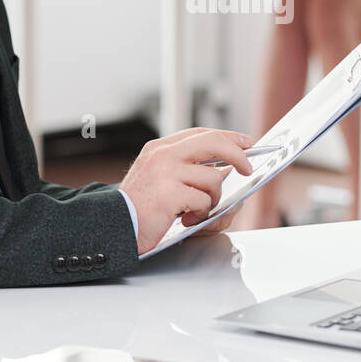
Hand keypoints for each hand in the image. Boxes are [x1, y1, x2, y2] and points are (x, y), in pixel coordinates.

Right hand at [120, 128, 254, 254]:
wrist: (113, 228)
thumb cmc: (138, 208)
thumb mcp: (158, 178)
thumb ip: (186, 168)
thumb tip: (226, 169)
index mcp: (159, 149)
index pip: (200, 133)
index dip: (227, 137)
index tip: (245, 142)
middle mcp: (162, 155)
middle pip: (212, 143)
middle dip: (237, 155)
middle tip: (247, 169)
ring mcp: (165, 173)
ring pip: (213, 178)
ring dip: (211, 199)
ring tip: (193, 210)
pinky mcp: (169, 194)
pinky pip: (203, 201)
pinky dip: (199, 214)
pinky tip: (184, 219)